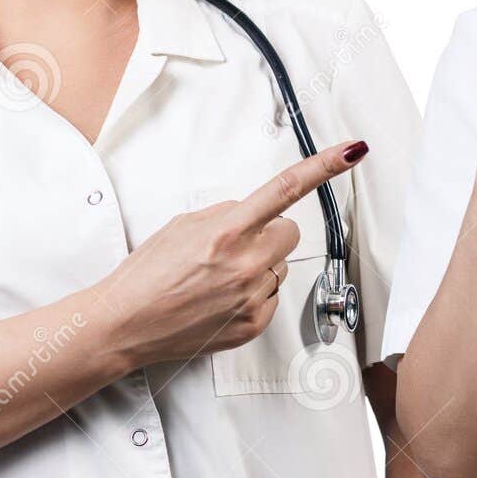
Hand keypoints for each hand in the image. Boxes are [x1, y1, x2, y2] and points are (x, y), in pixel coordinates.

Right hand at [97, 141, 365, 370]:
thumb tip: (252, 213)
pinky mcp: (254, 324)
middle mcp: (245, 265)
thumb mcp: (182, 227)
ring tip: (216, 279)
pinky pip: (271, 296)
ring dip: (258, 267)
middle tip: (236, 245)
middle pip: (289, 233)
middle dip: (269, 234)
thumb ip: (225, 215)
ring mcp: (252, 298)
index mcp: (226, 233)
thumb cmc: (146, 276)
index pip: (285, 190)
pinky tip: (220, 299)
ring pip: (279, 267)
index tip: (351, 152)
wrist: (125, 325)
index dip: (323, 167)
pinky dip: (252, 295)